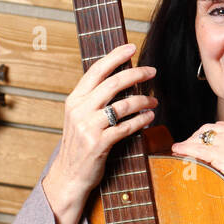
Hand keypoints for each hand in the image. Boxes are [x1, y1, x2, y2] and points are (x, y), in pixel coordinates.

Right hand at [42, 43, 156, 223]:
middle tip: (152, 72)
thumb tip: (119, 79)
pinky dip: (141, 120)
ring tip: (154, 102)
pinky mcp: (99, 143)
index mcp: (74, 100)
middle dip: (136, 74)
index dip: (115, 57)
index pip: (96, 71)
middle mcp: (79, 110)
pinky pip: (126, 126)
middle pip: (113, 83)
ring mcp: (88, 127)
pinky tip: (150, 118)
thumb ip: (94, 99)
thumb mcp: (79, 117)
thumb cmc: (79, 145)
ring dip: (144, 101)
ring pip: (123, 105)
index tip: (131, 47)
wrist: (69, 176)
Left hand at [170, 117, 223, 215]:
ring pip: (201, 139)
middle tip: (188, 146)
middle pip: (209, 129)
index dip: (208, 135)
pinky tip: (178, 151)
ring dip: (188, 144)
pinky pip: (198, 150)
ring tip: (180, 150)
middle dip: (196, 137)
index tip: (201, 142)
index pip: (222, 126)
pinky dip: (185, 149)